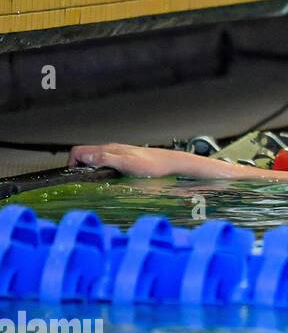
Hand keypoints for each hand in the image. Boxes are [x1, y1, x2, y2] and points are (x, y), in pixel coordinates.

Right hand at [67, 143, 185, 177]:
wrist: (170, 163)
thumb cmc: (152, 165)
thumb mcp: (127, 164)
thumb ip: (106, 159)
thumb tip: (85, 158)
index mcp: (108, 149)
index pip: (78, 151)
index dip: (72, 163)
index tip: (75, 176)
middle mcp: (111, 150)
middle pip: (85, 156)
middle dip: (79, 168)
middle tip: (84, 182)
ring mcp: (118, 154)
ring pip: (95, 160)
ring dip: (90, 170)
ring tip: (95, 183)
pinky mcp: (125, 160)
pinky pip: (106, 164)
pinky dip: (101, 171)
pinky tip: (109, 180)